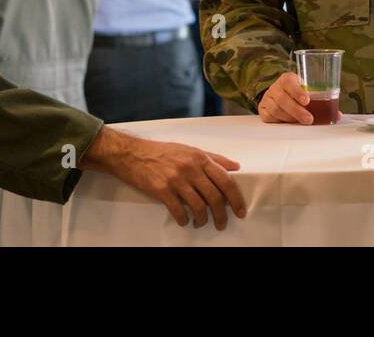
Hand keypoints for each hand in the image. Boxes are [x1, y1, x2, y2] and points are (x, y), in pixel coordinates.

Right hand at [82, 126, 245, 229]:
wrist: (133, 154)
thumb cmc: (163, 151)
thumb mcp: (190, 149)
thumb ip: (214, 159)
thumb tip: (235, 166)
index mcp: (200, 158)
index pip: (225, 180)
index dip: (236, 198)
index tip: (240, 210)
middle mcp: (190, 168)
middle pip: (214, 196)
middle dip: (222, 214)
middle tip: (222, 224)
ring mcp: (176, 180)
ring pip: (199, 206)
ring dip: (203, 219)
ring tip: (201, 223)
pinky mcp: (162, 190)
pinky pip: (178, 211)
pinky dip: (184, 220)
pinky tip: (185, 221)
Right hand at [258, 71, 339, 124]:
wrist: (279, 93)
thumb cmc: (298, 93)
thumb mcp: (308, 91)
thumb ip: (322, 100)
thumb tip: (337, 115)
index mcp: (287, 79)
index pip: (289, 82)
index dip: (297, 91)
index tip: (307, 100)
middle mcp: (275, 87)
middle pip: (282, 98)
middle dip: (297, 110)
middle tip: (309, 119)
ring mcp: (268, 98)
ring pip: (276, 109)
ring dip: (291, 118)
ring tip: (302, 122)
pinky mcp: (263, 110)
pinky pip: (270, 117)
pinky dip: (282, 121)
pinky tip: (291, 123)